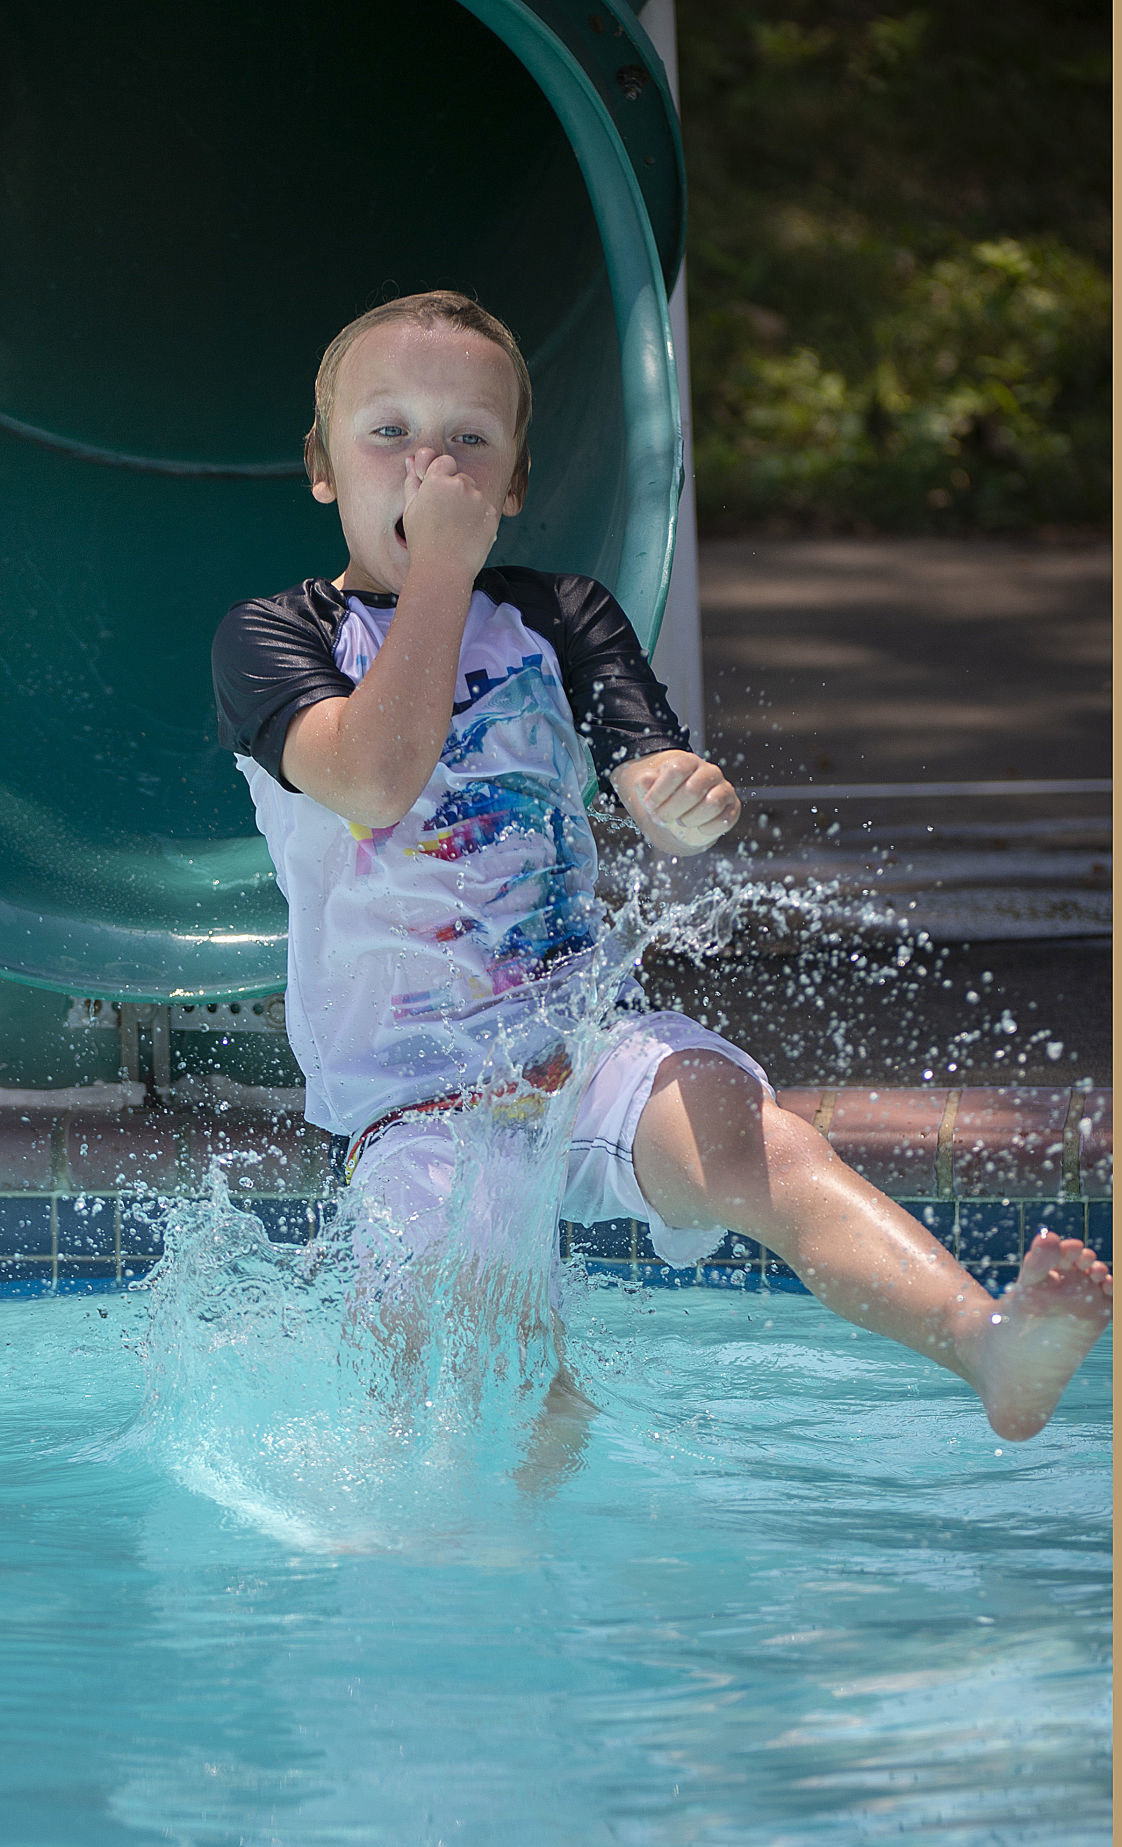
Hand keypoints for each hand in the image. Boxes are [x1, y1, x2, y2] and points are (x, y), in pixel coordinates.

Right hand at [401, 451, 499, 579]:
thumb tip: (411, 461)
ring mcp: (478, 499)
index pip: (445, 462)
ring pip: (475, 494)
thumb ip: (412, 482)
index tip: (439, 493)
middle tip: (445, 517)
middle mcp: (460, 484)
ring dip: (468, 505)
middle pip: (462, 479)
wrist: (443, 569)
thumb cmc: (422, 541)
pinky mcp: (491, 513)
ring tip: (456, 529)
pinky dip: (479, 519)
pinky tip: (468, 535)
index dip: (442, 476)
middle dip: (456, 492)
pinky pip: (486, 510)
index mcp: (437, 480)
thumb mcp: (410, 509)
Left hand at [613, 750, 740, 853]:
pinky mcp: (732, 808)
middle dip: (672, 809)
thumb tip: (644, 780)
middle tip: (661, 818)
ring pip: (712, 804)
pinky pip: (724, 820)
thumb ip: (645, 783)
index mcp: (689, 762)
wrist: (682, 815)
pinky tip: (697, 827)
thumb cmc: (666, 798)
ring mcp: (724, 789)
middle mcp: (710, 772)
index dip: (661, 790)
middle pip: (694, 789)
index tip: (649, 805)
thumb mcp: (650, 790)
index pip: (678, 770)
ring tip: (681, 821)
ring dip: (690, 818)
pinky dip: (706, 828)